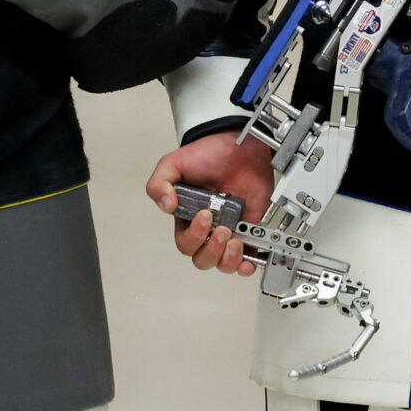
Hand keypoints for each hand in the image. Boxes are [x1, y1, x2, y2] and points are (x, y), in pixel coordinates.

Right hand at [146, 133, 274, 276]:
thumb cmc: (209, 154)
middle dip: (211, 250)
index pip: (185, 243)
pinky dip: (246, 265)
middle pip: (202, 259)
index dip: (194, 236)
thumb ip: (160, 182)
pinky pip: (247, 259)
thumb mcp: (174, 163)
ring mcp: (230, 230)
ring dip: (227, 259)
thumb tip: (166, 205)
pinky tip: (247, 259)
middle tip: (222, 230)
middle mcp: (208, 228)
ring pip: (222, 263)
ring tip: (235, 240)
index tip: (205, 215)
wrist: (240, 145)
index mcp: (187, 218)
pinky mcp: (250, 230)